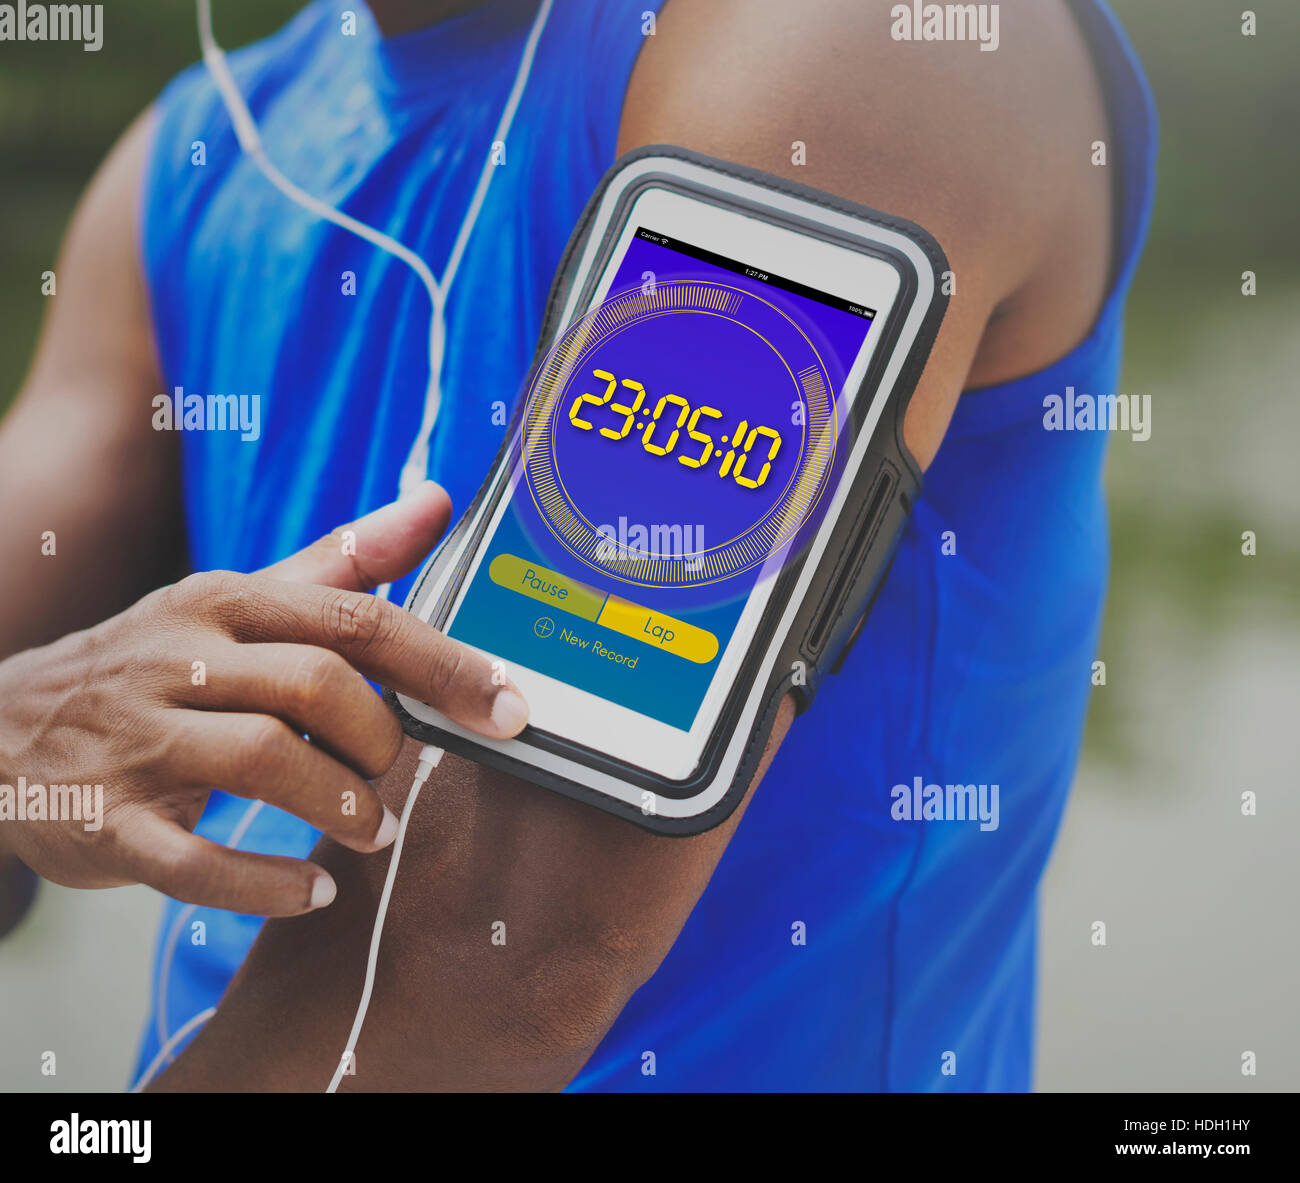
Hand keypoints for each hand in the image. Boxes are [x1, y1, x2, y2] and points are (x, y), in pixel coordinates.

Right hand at [0, 482, 527, 915]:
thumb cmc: (155, 661)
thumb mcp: (239, 597)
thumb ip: (343, 558)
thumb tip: (437, 499)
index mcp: (224, 602)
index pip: (357, 620)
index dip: (445, 665)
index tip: (510, 707)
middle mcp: (179, 659)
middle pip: (317, 685)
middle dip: (385, 740)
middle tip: (403, 774)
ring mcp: (137, 741)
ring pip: (264, 762)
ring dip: (343, 806)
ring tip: (373, 830)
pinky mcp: (105, 823)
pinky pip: (194, 861)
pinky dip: (266, 883)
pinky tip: (313, 892)